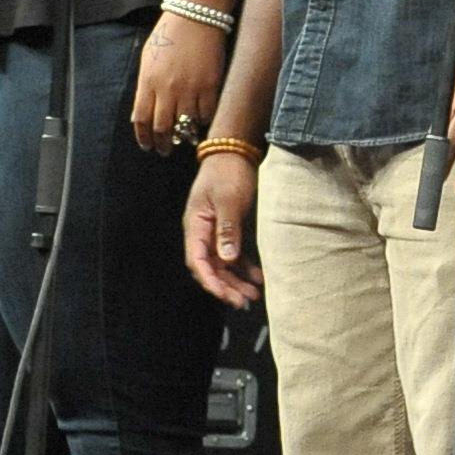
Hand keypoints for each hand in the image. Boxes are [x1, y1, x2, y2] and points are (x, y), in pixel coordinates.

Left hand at [131, 10, 228, 153]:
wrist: (196, 14)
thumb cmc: (170, 33)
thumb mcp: (148, 59)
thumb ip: (145, 86)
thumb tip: (143, 113)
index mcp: (148, 82)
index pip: (141, 120)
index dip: (144, 138)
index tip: (148, 145)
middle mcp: (167, 89)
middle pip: (162, 128)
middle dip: (163, 143)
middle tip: (166, 149)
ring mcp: (189, 88)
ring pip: (186, 125)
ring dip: (185, 135)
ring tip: (186, 137)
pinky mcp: (210, 85)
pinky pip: (207, 113)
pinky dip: (203, 121)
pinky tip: (202, 120)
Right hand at [183, 151, 262, 306]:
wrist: (234, 152)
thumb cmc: (228, 174)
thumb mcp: (228, 200)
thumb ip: (228, 229)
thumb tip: (227, 259)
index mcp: (196, 227)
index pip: (198, 262)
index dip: (211, 282)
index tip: (226, 296)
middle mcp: (202, 233)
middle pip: (211, 268)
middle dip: (225, 287)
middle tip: (244, 302)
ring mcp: (215, 232)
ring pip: (223, 264)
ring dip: (236, 281)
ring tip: (253, 296)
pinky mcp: (229, 229)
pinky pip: (234, 255)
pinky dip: (244, 267)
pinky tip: (258, 277)